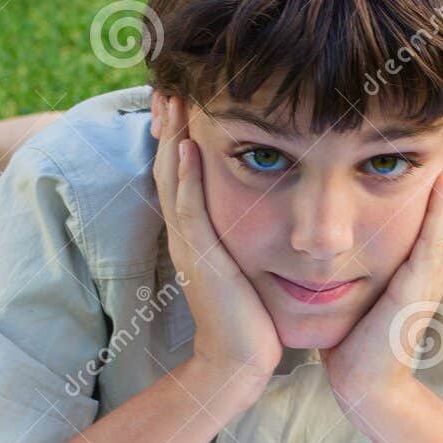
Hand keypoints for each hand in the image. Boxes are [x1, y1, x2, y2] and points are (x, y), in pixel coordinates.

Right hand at [153, 93, 283, 397]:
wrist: (241, 361)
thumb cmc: (253, 317)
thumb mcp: (250, 263)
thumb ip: (251, 233)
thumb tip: (273, 209)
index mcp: (198, 229)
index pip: (183, 167)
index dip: (182, 130)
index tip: (188, 94)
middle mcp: (187, 231)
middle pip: (169, 162)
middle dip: (170, 121)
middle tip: (171, 81)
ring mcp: (189, 243)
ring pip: (172, 177)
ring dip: (172, 135)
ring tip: (173, 98)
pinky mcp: (199, 257)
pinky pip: (187, 208)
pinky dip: (184, 175)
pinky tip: (186, 145)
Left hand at [319, 119, 442, 413]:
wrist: (364, 387)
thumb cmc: (355, 340)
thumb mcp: (359, 284)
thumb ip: (359, 256)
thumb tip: (336, 228)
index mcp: (417, 259)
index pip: (437, 201)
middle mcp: (430, 263)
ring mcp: (428, 276)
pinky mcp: (417, 292)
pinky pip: (432, 244)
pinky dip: (440, 211)